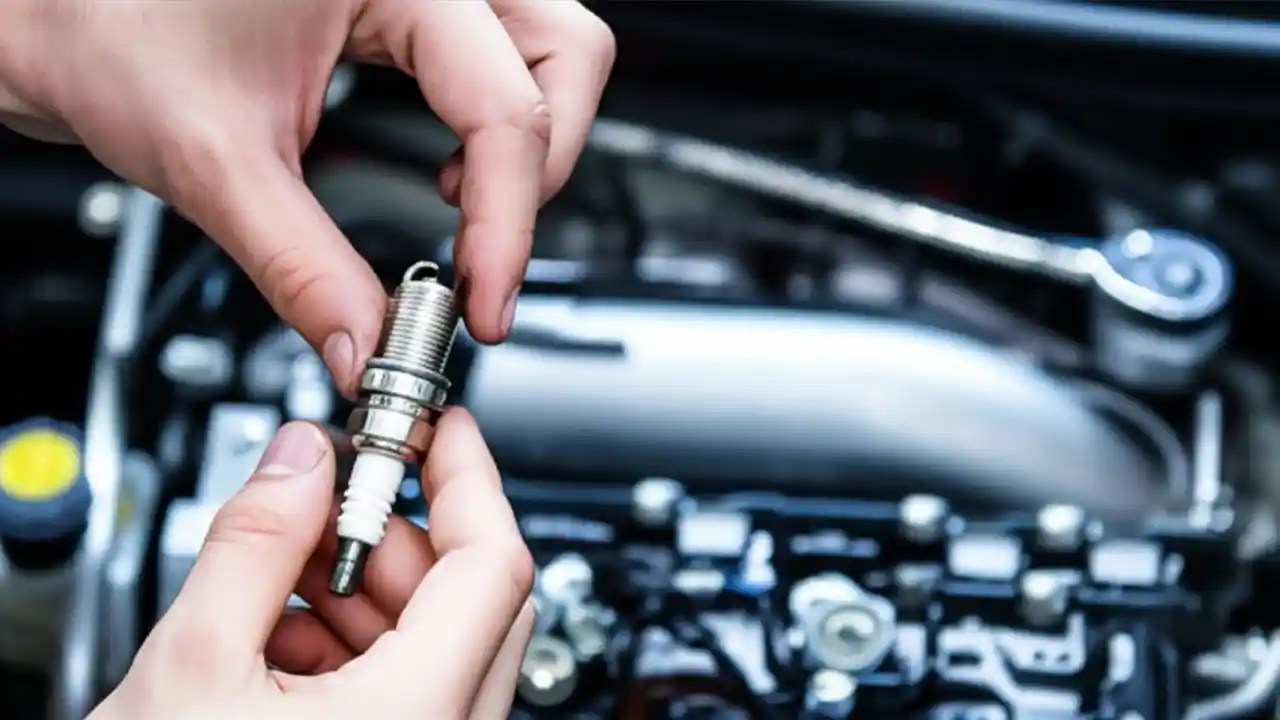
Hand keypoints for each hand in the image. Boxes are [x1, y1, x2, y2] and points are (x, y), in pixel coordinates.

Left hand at [0, 0, 613, 391]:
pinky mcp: (408, 0)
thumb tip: (369, 344)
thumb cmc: (104, 34)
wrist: (56, 11)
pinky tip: (448, 169)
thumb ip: (305, 268)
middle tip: (486, 252)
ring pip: (550, 46)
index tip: (484, 302)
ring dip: (530, 138)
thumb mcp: (216, 166)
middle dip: (542, 166)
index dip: (506, 221)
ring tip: (463, 206)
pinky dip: (497, 120)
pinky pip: (504, 52)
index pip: (503, 102)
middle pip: (565, 53)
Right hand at [90, 411, 535, 718]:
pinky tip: (283, 639)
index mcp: (418, 719)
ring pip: (441, 645)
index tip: (440, 429)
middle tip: (331, 503)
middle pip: (473, 601)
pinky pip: (413, 690)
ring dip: (371, 592)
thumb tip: (300, 457)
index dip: (469, 477)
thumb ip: (253, 541)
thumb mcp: (189, 667)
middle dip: (399, 537)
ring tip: (284, 575)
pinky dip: (360, 647)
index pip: (495, 563)